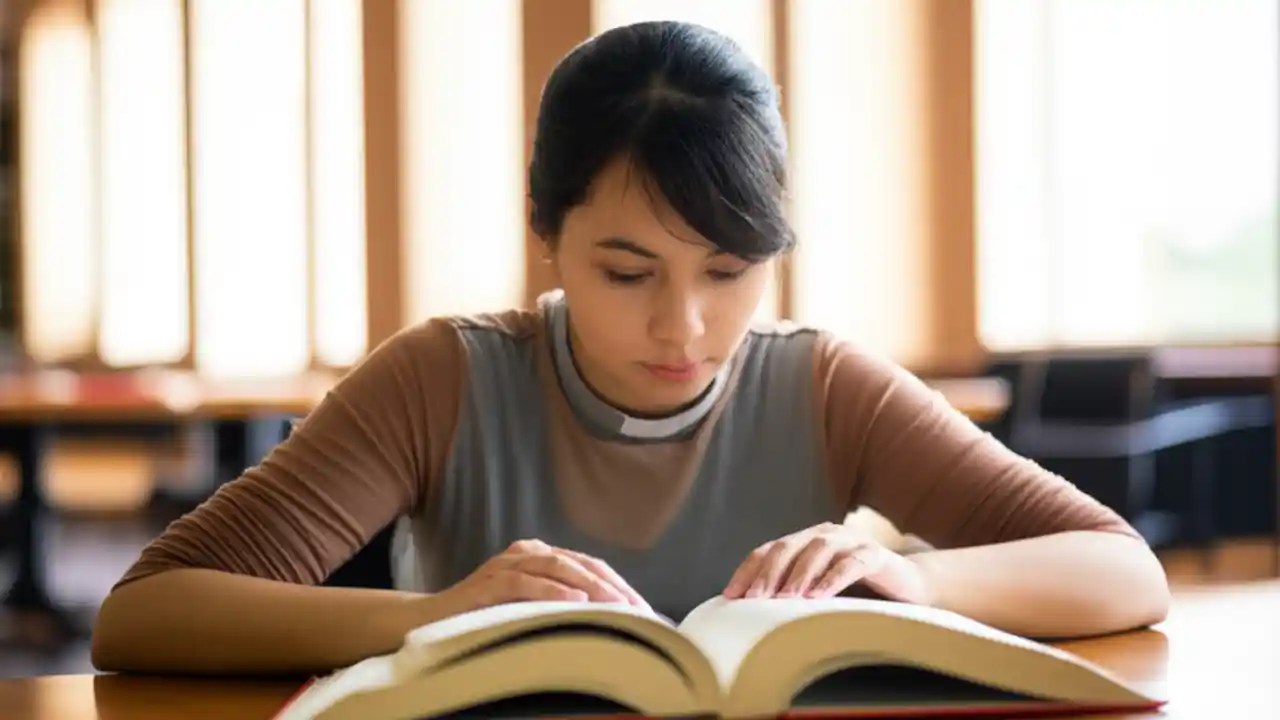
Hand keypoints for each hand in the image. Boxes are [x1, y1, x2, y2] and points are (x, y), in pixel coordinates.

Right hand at [440, 539, 650, 613]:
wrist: (431, 621)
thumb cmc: (486, 617)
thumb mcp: (531, 608)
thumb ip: (561, 605)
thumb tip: (610, 620)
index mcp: (540, 555)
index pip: (589, 565)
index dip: (618, 584)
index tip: (644, 609)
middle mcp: (526, 552)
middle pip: (579, 563)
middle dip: (611, 585)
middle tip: (637, 608)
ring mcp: (506, 563)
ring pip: (557, 567)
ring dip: (589, 586)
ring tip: (614, 603)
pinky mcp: (489, 581)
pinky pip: (525, 582)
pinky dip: (552, 591)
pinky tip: (575, 602)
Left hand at [722, 522, 932, 604]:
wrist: (912, 588)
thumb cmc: (859, 593)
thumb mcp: (819, 592)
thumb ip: (791, 595)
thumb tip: (750, 616)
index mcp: (805, 540)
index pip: (767, 550)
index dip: (747, 571)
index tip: (730, 597)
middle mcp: (824, 534)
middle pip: (787, 547)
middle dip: (767, 574)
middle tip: (753, 600)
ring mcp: (851, 541)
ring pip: (817, 550)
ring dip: (798, 575)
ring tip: (783, 600)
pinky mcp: (875, 555)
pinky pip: (850, 564)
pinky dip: (832, 579)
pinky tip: (818, 598)